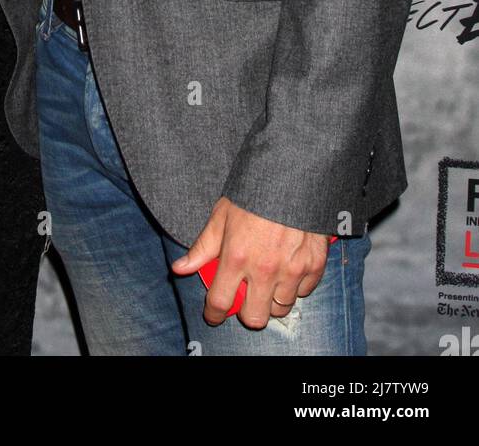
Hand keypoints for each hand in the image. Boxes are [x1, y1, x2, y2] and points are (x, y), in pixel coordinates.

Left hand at [171, 196, 329, 329]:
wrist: (292, 174)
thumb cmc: (253, 193)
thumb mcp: (221, 216)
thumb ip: (202, 248)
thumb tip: (179, 268)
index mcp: (236, 257)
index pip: (220, 303)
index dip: (214, 314)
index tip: (214, 314)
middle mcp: (264, 269)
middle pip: (255, 318)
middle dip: (248, 311)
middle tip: (246, 295)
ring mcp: (292, 270)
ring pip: (281, 308)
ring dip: (273, 299)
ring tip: (269, 279)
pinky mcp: (314, 265)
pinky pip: (303, 292)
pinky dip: (295, 285)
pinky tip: (288, 268)